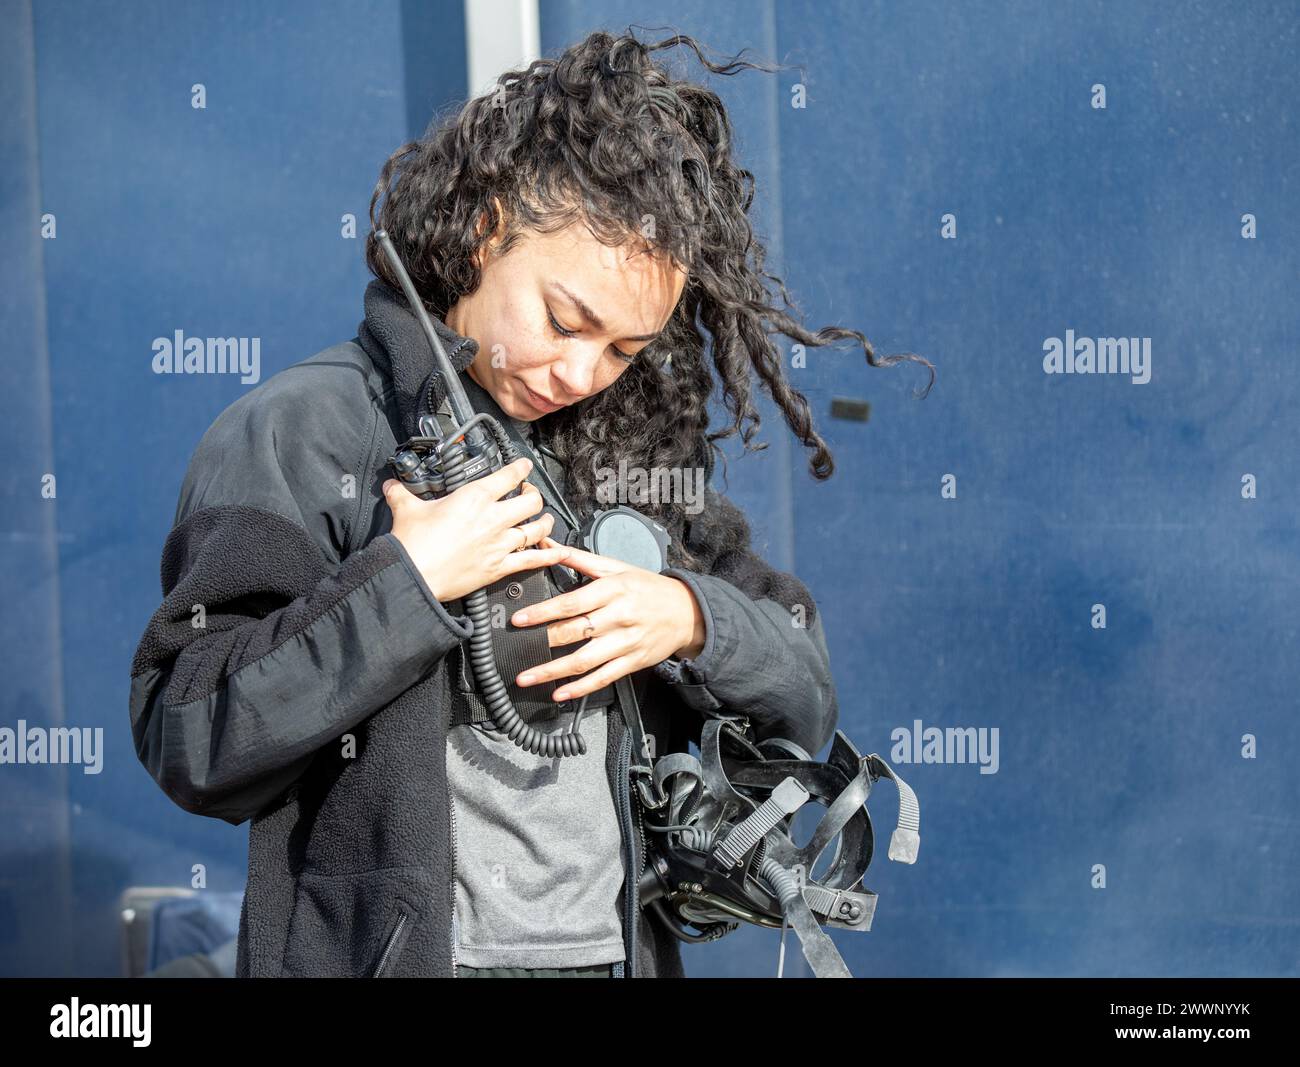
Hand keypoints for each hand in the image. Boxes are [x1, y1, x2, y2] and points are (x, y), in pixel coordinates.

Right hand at [382, 458, 572, 602]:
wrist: (414, 575)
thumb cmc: (413, 545)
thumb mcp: (406, 508)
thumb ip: (402, 493)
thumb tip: (392, 486)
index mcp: (474, 498)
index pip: (508, 475)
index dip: (522, 468)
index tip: (525, 466)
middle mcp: (493, 518)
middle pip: (531, 500)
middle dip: (534, 494)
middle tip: (530, 494)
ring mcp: (500, 544)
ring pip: (537, 528)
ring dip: (545, 522)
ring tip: (545, 519)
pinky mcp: (500, 567)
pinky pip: (533, 560)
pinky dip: (549, 555)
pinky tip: (559, 552)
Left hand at [509, 537, 706, 701]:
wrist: (687, 612)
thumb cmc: (647, 588)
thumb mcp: (616, 567)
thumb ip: (578, 559)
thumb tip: (546, 546)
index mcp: (613, 590)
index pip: (572, 602)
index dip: (544, 612)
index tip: (520, 619)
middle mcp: (619, 617)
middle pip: (575, 632)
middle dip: (542, 641)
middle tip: (514, 648)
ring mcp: (626, 643)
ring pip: (585, 660)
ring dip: (552, 671)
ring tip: (526, 677)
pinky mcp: (632, 662)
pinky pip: (603, 677)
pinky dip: (580, 688)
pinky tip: (560, 693)